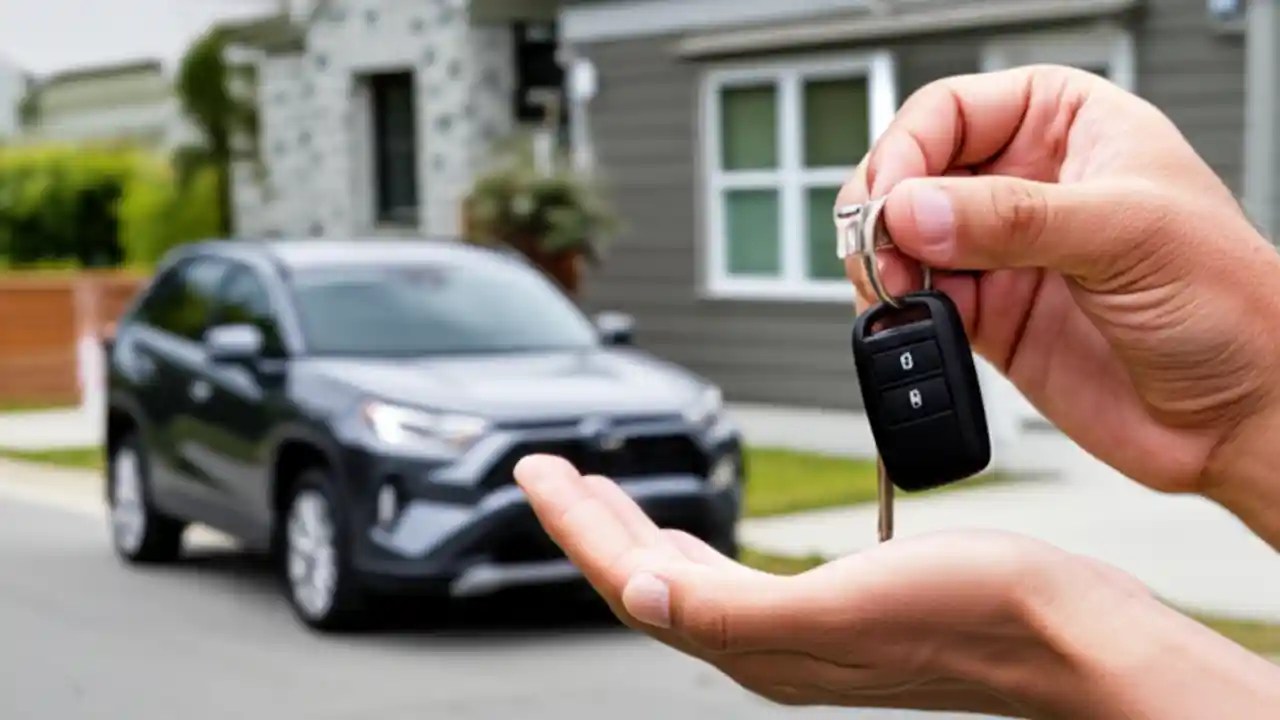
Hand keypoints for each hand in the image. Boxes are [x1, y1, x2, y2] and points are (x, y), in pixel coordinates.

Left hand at [514, 456, 1147, 717]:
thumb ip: (732, 612)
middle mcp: (763, 646)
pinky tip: (688, 535)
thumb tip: (637, 593)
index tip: (535, 470)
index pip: (632, 582)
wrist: (1066, 634)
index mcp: (754, 645)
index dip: (576, 528)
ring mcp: (795, 632)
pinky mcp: (827, 612)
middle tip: (551, 469)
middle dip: (592, 524)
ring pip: (682, 579)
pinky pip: (726, 578)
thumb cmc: (975, 614)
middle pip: (647, 579)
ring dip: (636, 532)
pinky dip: (690, 547)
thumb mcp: (845, 606)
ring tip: (602, 494)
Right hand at [840, 66, 1279, 536]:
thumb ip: (1015, 218)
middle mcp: (1027, 185)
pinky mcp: (989, 317)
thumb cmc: (1232, 302)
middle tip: (881, 245)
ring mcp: (1004, 254)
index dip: (912, 147)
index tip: (895, 195)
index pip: (955, 110)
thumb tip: (917, 209)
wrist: (1240, 415)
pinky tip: (914, 318)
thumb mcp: (1128, 233)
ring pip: (906, 239)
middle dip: (886, 206)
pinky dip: (900, 312)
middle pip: (915, 172)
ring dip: (885, 261)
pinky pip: (920, 302)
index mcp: (1068, 126)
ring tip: (896, 284)